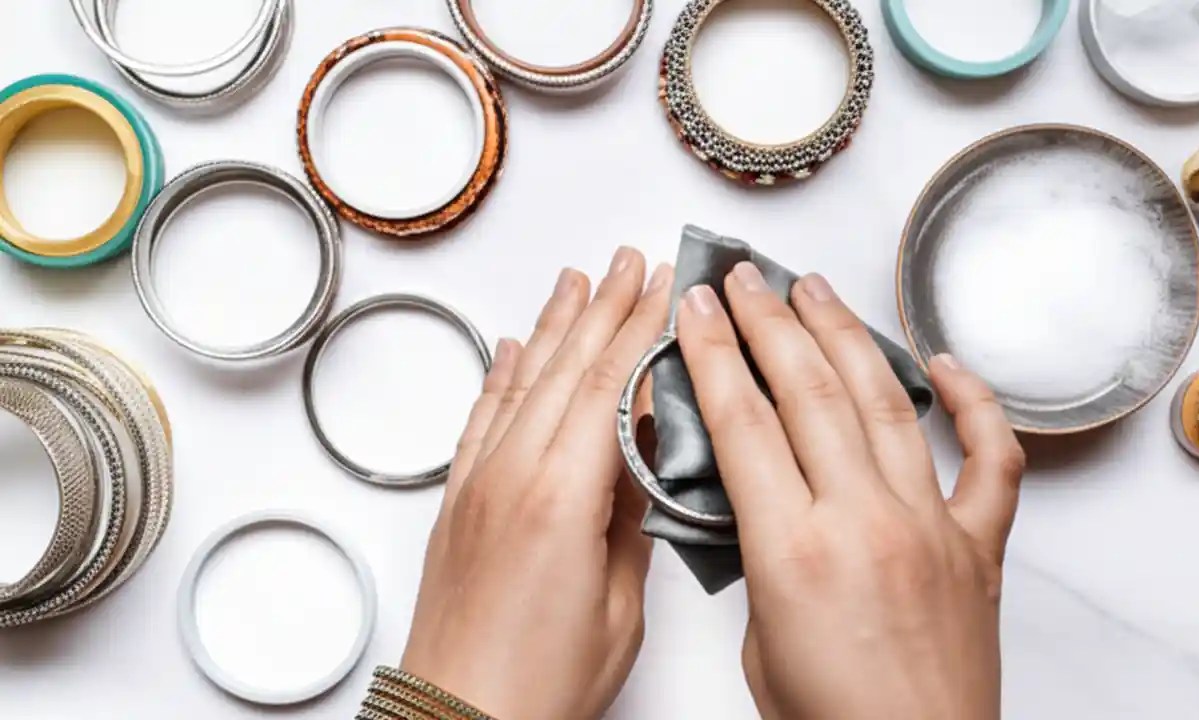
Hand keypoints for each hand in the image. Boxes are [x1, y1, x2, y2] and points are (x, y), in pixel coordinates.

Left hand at [401, 248, 672, 719]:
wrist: (459, 717)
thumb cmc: (540, 682)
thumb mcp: (619, 603)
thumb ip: (629, 520)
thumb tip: (640, 457)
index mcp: (561, 496)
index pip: (608, 384)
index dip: (639, 326)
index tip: (665, 284)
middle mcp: (512, 475)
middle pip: (564, 367)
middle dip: (602, 306)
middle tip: (629, 260)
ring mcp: (478, 483)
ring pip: (521, 381)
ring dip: (551, 325)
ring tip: (576, 280)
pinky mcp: (458, 501)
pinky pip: (481, 417)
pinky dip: (498, 375)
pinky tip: (510, 347)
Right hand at [676, 263, 1024, 719]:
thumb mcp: (758, 638)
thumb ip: (758, 553)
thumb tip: (759, 494)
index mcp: (795, 551)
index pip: (743, 422)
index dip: (714, 353)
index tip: (697, 307)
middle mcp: (865, 523)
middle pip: (808, 391)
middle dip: (770, 322)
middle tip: (746, 277)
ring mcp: (930, 527)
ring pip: (885, 402)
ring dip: (845, 335)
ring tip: (815, 290)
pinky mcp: (978, 546)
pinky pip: (991, 458)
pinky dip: (973, 402)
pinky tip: (944, 362)